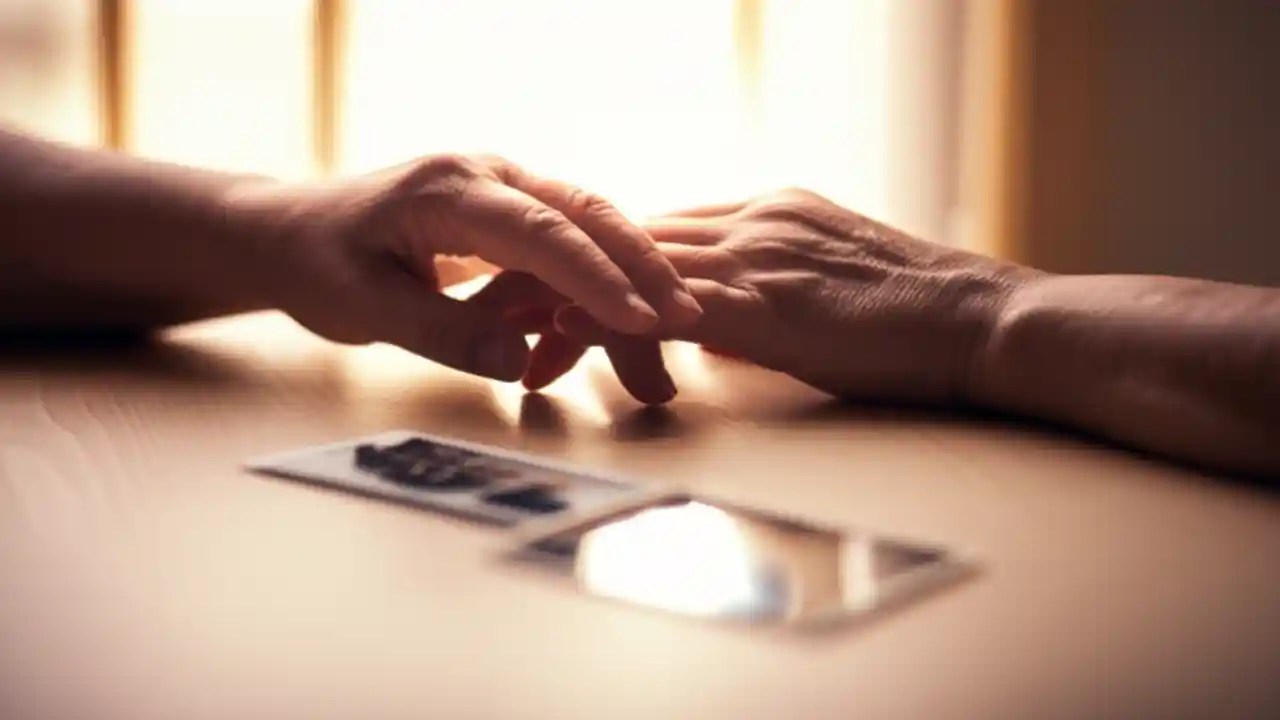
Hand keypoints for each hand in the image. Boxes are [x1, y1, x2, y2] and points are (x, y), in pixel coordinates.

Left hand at [229, 154, 701, 379]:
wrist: (292, 231)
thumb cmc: (318, 264)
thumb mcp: (363, 307)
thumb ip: (440, 333)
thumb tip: (516, 363)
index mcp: (450, 188)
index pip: (540, 232)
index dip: (594, 278)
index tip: (640, 319)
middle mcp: (488, 175)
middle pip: (585, 211)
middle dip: (640, 264)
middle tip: (686, 317)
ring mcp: (504, 187)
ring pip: (589, 221)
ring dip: (632, 270)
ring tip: (672, 322)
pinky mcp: (511, 210)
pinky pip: (570, 239)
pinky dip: (600, 277)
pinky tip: (627, 314)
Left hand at [518, 189, 1036, 404]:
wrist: (985, 323)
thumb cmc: (920, 322)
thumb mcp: (833, 296)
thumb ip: (768, 299)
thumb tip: (714, 331)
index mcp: (769, 214)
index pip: (663, 228)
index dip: (603, 257)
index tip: (554, 281)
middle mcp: (752, 221)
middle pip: (630, 235)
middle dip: (564, 269)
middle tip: (501, 296)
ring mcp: (756, 255)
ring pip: (631, 266)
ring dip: (564, 295)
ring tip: (505, 324)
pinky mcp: (763, 303)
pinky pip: (661, 309)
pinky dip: (603, 324)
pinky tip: (556, 345)